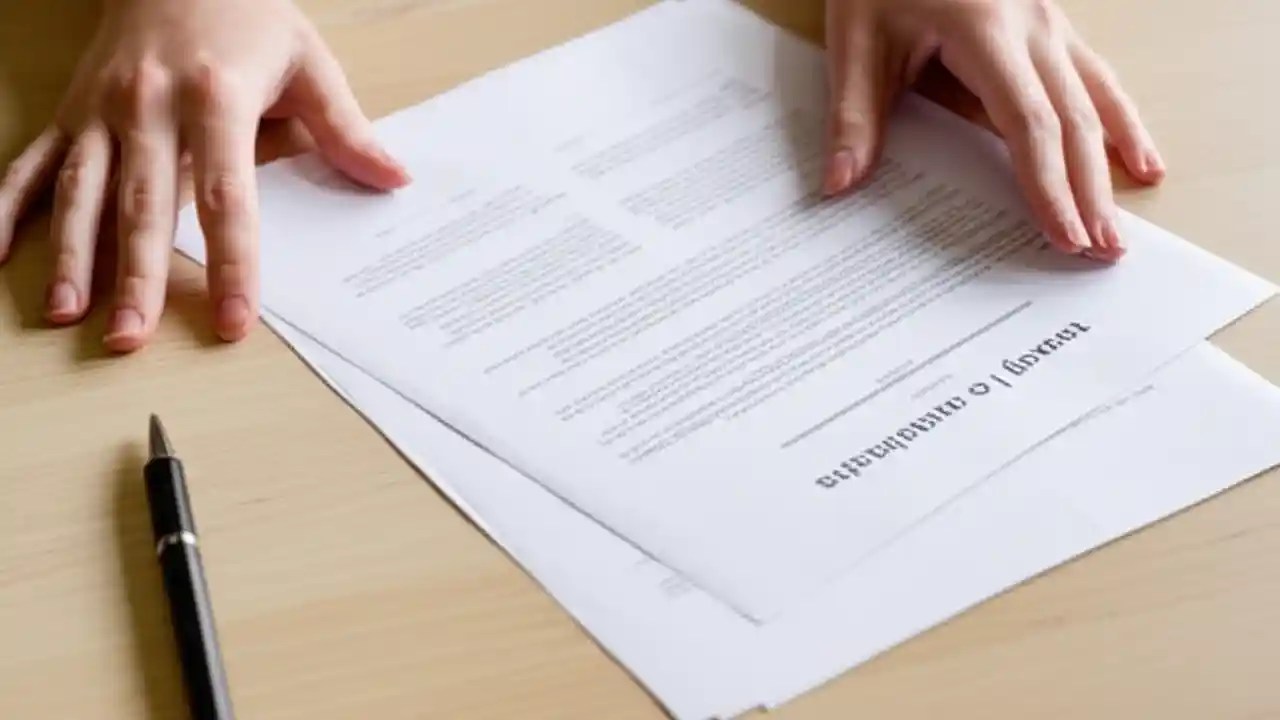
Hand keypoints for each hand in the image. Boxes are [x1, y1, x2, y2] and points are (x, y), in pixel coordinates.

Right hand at [0, 0, 409, 352]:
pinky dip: (8, 208)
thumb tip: (394, 179)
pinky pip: (31, 163)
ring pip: (80, 191)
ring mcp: (101, 111)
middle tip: (130, 338)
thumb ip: (346, 130)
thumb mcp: (309, 63)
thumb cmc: (248, 16)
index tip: (232, 319)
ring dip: (72, 255)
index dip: (230, 263)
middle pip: (143, 206)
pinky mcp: (71, 112)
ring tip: (67, 312)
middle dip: (136, 277)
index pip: (226, 198)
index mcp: (215, 101)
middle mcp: (149, 108)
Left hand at [822, 0, 1164, 261]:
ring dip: (1115, 159)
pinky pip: (1094, 75)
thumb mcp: (855, 39)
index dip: (1047, 184)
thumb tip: (840, 184)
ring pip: (1096, 96)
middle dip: (1090, 190)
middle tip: (1104, 250)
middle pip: (1073, 119)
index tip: (1063, 234)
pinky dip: (1118, 119)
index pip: (1028, 122)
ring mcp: (1048, 19)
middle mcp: (1032, 24)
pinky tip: (1137, 155)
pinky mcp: (1049, 21)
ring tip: (1125, 216)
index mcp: (987, 30)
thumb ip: (853, 115)